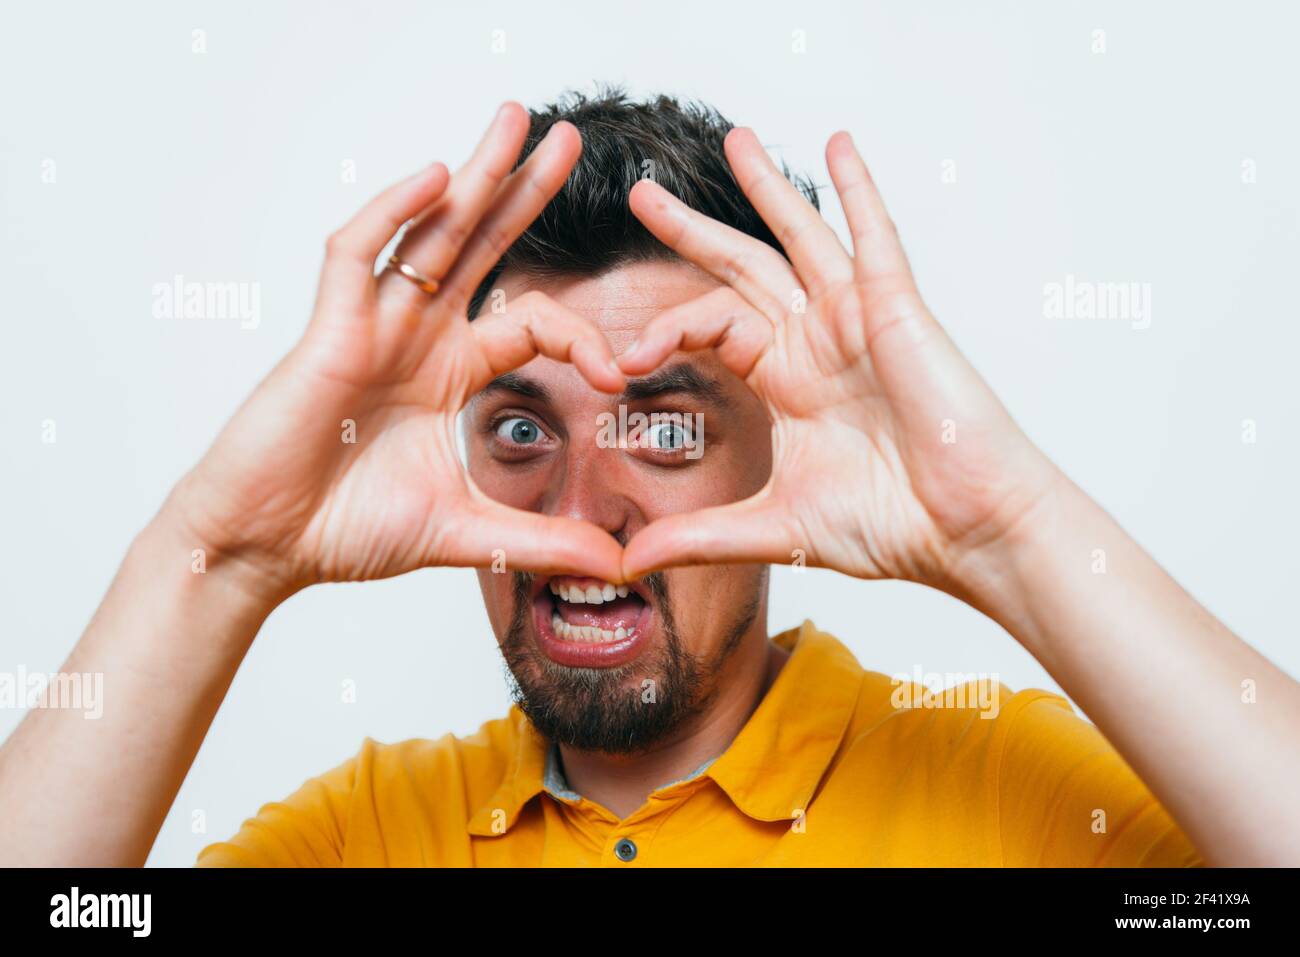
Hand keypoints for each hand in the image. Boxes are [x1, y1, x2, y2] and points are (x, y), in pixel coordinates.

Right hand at [168, 103, 625, 600]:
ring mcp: (372, 327)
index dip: (580, 336)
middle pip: (480, 245)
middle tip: (571, 139)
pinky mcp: (327, 332)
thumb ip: (541, 541)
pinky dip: (392, 215)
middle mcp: (416, 336)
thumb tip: (615, 563)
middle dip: (524, 191)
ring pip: (427, 232)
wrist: (266, 547)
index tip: (620, 375)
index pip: (531, 321)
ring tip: (514, 119)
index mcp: (450, 370)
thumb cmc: (346, 529)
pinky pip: (357, 255)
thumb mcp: (467, 531)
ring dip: (471, 176)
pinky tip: (434, 178)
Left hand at [618, 128, 1058, 590]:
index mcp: (786, 381)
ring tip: (733, 139)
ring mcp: (856, 320)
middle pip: (742, 269)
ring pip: (801, 237)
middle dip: (691, 230)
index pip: (712, 328)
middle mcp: (816, 342)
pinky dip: (857, 191)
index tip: (620, 362)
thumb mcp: (773, 529)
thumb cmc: (891, 526)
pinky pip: (874, 239)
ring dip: (767, 187)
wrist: (965, 532)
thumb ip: (699, 536)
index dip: (664, 333)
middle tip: (643, 195)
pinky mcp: (897, 311)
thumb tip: (627, 562)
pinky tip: (838, 146)